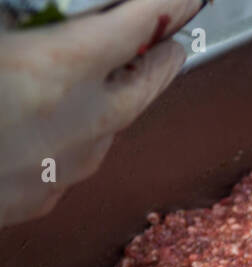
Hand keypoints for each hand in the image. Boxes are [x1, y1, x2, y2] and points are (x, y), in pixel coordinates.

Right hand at [0, 0, 202, 226]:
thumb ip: (12, 14)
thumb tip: (29, 12)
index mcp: (56, 72)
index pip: (135, 26)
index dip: (166, 3)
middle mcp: (73, 127)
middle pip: (144, 88)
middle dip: (162, 59)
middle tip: (174, 40)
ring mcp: (58, 171)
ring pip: (111, 129)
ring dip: (120, 99)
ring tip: (119, 75)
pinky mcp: (35, 201)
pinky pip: (73, 161)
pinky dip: (78, 133)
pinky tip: (60, 120)